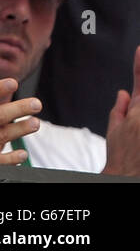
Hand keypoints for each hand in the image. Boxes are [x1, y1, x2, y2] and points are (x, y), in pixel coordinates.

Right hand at [103, 45, 139, 175]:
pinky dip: (138, 105)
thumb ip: (119, 109)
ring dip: (139, 96)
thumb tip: (124, 94)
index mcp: (136, 110)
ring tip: (137, 91)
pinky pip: (139, 108)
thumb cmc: (121, 158)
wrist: (127, 175)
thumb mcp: (114, 131)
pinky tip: (135, 101)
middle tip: (139, 75)